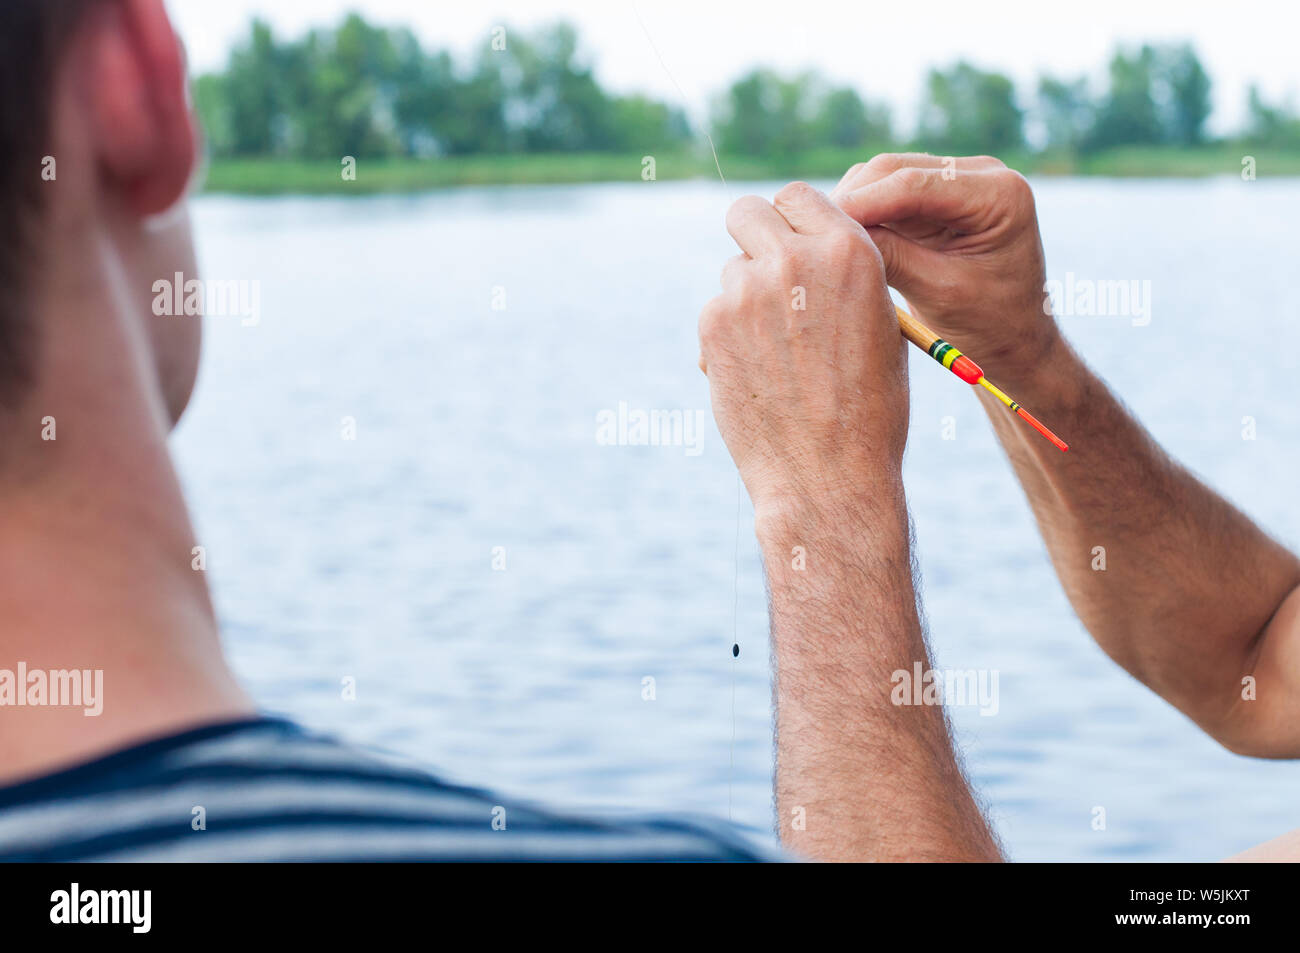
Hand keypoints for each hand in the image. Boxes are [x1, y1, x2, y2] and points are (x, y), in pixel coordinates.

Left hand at [698, 182, 907, 516]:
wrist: (829, 474)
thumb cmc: (868, 409)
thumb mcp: (879, 325)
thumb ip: (842, 276)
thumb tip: (805, 246)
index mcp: (850, 252)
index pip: (799, 195)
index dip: (792, 219)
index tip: (789, 240)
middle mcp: (796, 259)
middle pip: (748, 212)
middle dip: (753, 237)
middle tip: (765, 277)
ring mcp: (748, 290)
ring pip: (731, 269)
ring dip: (745, 297)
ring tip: (777, 353)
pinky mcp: (713, 323)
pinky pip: (714, 310)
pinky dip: (726, 336)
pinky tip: (754, 375)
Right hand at [830, 153, 1060, 384]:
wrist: (1014, 341)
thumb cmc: (989, 327)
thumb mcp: (939, 294)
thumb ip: (892, 258)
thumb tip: (833, 235)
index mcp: (998, 195)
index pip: (914, 185)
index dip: (861, 204)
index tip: (817, 230)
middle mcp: (980, 175)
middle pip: (893, 169)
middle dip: (850, 200)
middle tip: (808, 236)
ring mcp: (957, 181)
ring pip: (883, 176)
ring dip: (851, 205)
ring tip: (820, 241)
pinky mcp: (936, 197)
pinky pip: (885, 193)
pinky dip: (861, 213)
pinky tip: (839, 242)